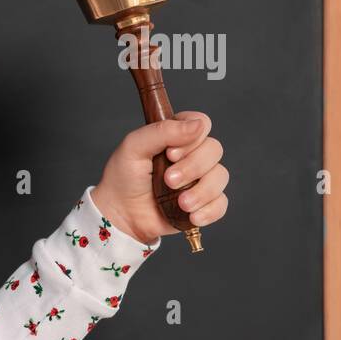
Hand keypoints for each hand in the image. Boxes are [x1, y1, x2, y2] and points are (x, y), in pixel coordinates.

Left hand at [91, 111, 229, 245]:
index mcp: (176, 136)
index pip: (201, 123)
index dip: (193, 138)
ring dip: (201, 191)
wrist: (120, 214)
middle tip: (168, 180)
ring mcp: (199, 180)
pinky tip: (192, 216)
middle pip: (214, 149)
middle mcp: (192, 155)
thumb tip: (198, 125)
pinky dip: (209, 210)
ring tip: (180, 203)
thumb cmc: (124, 177)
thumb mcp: (133, 147)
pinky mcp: (203, 203)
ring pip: (220, 176)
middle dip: (193, 167)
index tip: (170, 154)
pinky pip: (220, 204)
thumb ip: (162, 131)